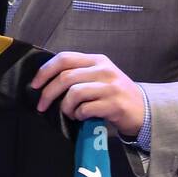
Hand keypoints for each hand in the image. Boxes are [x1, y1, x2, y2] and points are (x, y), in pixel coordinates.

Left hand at [31, 52, 145, 136]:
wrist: (143, 109)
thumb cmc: (115, 94)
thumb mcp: (99, 77)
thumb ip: (79, 74)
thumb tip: (47, 82)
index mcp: (97, 60)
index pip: (64, 58)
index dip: (45, 71)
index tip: (34, 85)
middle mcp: (103, 70)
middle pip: (65, 77)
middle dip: (48, 93)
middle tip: (41, 106)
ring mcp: (110, 87)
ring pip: (74, 93)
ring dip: (65, 107)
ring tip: (69, 113)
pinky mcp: (114, 104)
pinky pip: (85, 109)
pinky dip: (78, 115)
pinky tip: (81, 117)